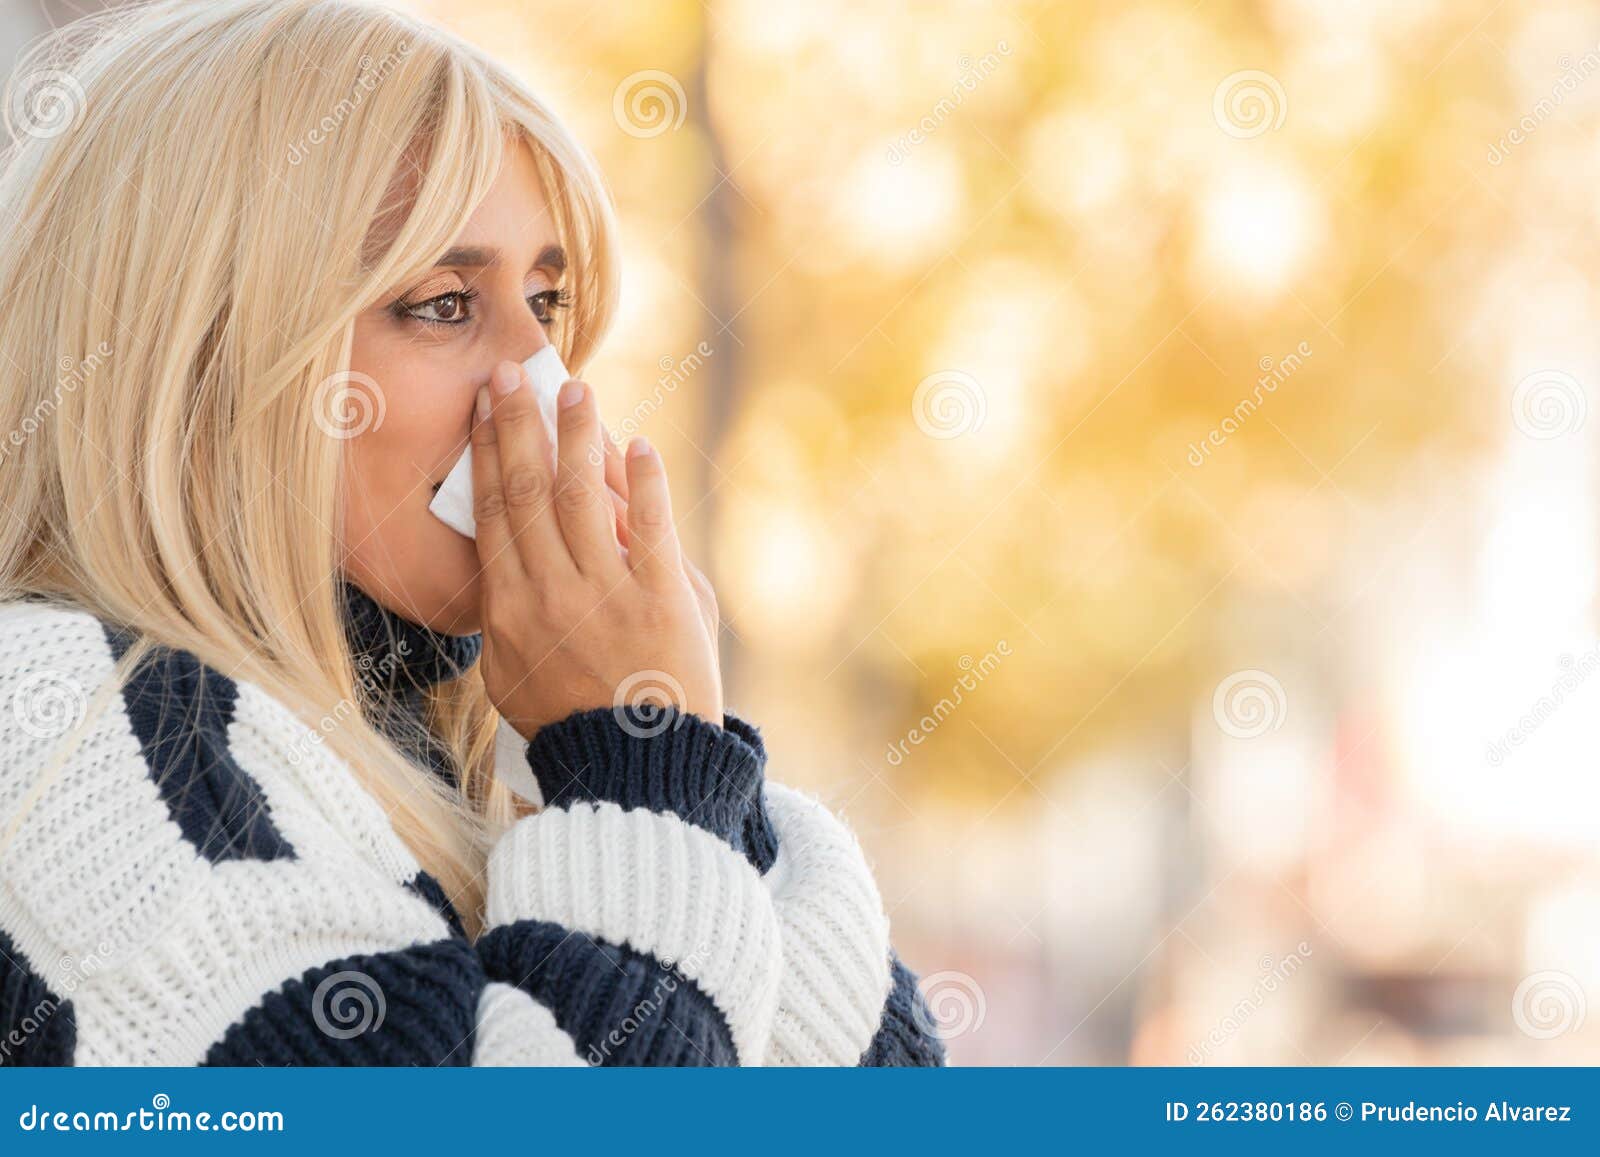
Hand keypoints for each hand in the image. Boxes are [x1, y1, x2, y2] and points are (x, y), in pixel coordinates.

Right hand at [470, 359, 722, 739]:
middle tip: (510, 374)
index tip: (482, 408)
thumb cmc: (572, 722)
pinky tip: (640, 444)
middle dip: (516, 425)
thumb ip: (508, 613)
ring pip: (581, 497)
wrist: (637, 768)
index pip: (491, 513)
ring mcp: (606, 593)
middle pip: (524, 491)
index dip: (484, 453)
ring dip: (577, 437)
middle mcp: (551, 592)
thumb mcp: (512, 675)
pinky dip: (645, 483)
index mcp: (509, 608)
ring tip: (574, 391)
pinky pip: (651, 528)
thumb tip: (506, 560)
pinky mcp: (663, 598)